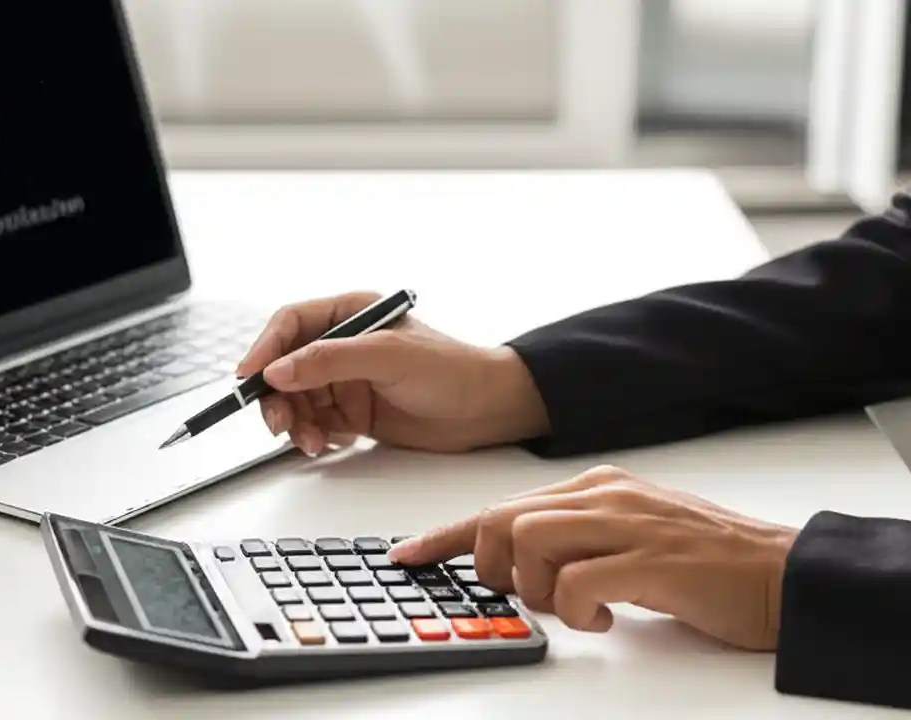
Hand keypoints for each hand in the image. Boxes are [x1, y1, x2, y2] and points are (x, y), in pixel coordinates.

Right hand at [236, 291, 549, 454]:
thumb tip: (279, 370)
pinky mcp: (352, 411)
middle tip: (278, 422)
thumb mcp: (387, 357)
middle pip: (285, 366)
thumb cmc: (452, 369)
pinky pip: (315, 422)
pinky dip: (312, 436)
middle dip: (276, 396)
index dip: (264, 348)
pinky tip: (326, 443)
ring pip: (296, 399)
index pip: (290, 324)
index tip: (248, 376)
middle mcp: (342, 344)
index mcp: (350, 313)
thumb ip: (329, 362)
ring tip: (310, 440)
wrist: (488, 410)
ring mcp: (346, 380)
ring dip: (294, 421)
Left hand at [389, 466, 799, 649]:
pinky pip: (578, 581)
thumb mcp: (625, 536)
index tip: (407, 556)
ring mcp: (625, 523)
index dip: (445, 535)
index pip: (498, 506)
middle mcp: (602, 496)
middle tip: (528, 596)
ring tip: (574, 608)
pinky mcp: (649, 559)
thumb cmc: (704, 562)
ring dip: (536, 588)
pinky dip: (577, 609)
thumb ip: (574, 542)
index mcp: (593, 487)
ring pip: (528, 541)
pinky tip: (606, 618)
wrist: (779, 571)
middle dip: (492, 567)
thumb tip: (520, 570)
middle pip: (500, 519)